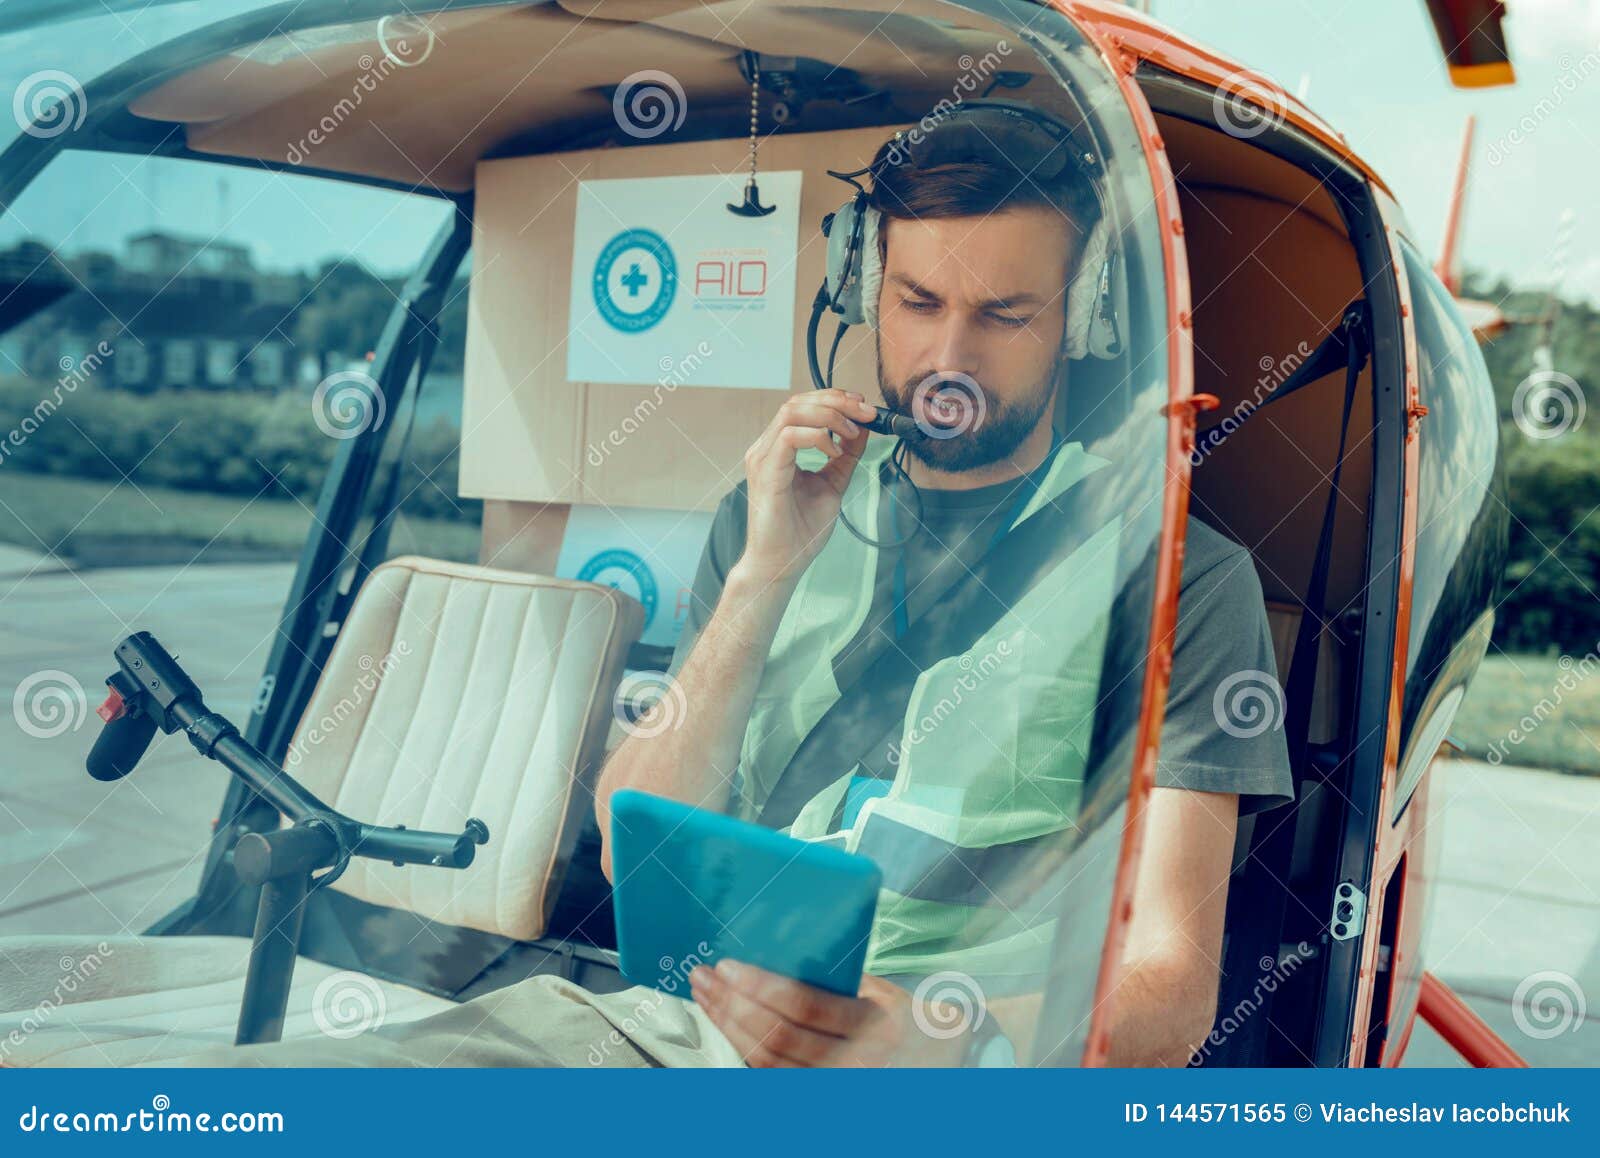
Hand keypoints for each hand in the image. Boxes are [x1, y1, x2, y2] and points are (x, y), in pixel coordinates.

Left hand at [690, 960, 965, 1066]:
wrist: (944, 1068)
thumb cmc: (910, 1022)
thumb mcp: (887, 995)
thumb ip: (841, 981)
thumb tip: (779, 955)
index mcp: (877, 1024)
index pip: (806, 1007)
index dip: (761, 987)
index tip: (728, 965)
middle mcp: (858, 1062)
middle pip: (778, 1037)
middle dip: (732, 1005)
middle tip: (704, 976)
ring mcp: (840, 1087)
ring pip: (768, 1064)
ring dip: (728, 1028)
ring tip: (706, 996)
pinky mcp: (822, 1099)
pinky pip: (773, 1081)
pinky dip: (742, 1054)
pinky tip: (725, 1030)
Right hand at [736, 389, 876, 584]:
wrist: (782, 563)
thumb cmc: (800, 531)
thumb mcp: (832, 484)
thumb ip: (845, 456)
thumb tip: (863, 428)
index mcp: (779, 449)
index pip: (804, 406)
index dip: (836, 400)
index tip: (865, 409)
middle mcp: (767, 448)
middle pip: (799, 401)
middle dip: (838, 401)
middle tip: (867, 413)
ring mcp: (763, 457)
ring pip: (793, 411)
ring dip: (830, 415)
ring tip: (851, 433)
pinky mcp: (766, 471)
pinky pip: (791, 436)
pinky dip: (819, 437)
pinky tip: (835, 453)